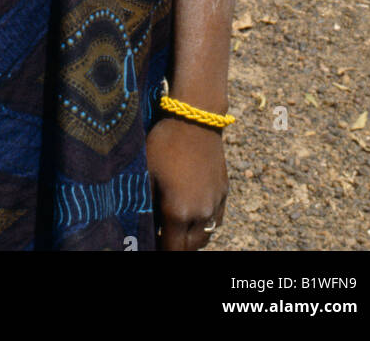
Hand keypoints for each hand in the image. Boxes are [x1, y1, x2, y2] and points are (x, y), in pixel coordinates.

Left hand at [146, 115, 227, 250]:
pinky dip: (205, 224)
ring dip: (191, 238)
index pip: (172, 250)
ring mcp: (215, 203)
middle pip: (190, 247)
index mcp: (178, 212)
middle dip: (176, 246)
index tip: (151, 245)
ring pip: (205, 235)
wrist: (195, 119)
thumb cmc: (165, 144)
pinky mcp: (224, 192)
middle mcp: (201, 213)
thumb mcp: (147, 173)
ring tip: (177, 229)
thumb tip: (145, 224)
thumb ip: (146, 204)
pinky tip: (194, 214)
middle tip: (162, 236)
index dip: (160, 250)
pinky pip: (216, 220)